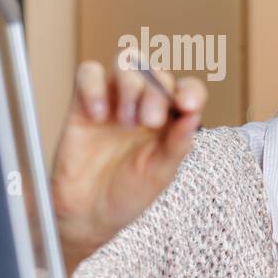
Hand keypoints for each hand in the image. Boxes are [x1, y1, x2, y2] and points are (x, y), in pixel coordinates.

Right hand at [51, 48, 206, 274]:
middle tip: (149, 122)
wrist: (87, 213)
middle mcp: (146, 106)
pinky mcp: (83, 104)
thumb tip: (194, 115)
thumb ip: (176, 144)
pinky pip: (88, 73)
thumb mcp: (159, 173)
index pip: (187, 91)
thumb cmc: (128, 194)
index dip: (190, 90)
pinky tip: (98, 115)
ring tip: (125, 121)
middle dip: (156, 93)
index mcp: (172, 121)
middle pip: (157, 74)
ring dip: (131, 86)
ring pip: (126, 64)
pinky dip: (94, 86)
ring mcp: (115, 102)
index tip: (187, 104)